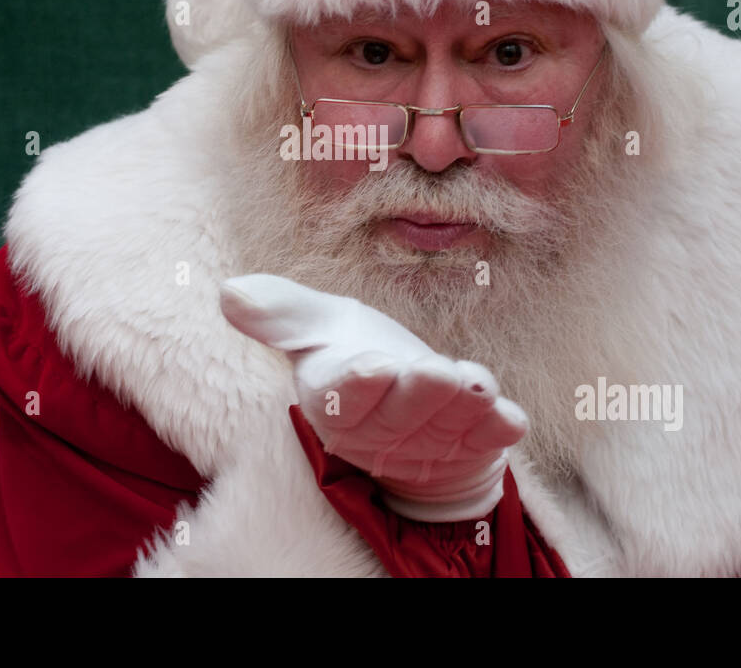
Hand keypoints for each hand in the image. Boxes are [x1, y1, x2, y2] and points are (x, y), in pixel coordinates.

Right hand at [219, 273, 527, 521]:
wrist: (409, 410)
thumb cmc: (359, 356)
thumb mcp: (319, 326)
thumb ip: (281, 312)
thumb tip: (228, 290)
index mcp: (334, 398)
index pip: (340, 398)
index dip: (356, 386)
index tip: (372, 369)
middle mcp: (377, 430)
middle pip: (398, 416)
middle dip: (420, 395)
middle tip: (441, 374)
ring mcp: (425, 444)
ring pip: (444, 429)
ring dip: (465, 412)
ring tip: (480, 385)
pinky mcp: (468, 450)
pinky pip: (485, 445)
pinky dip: (498, 433)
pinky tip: (512, 419)